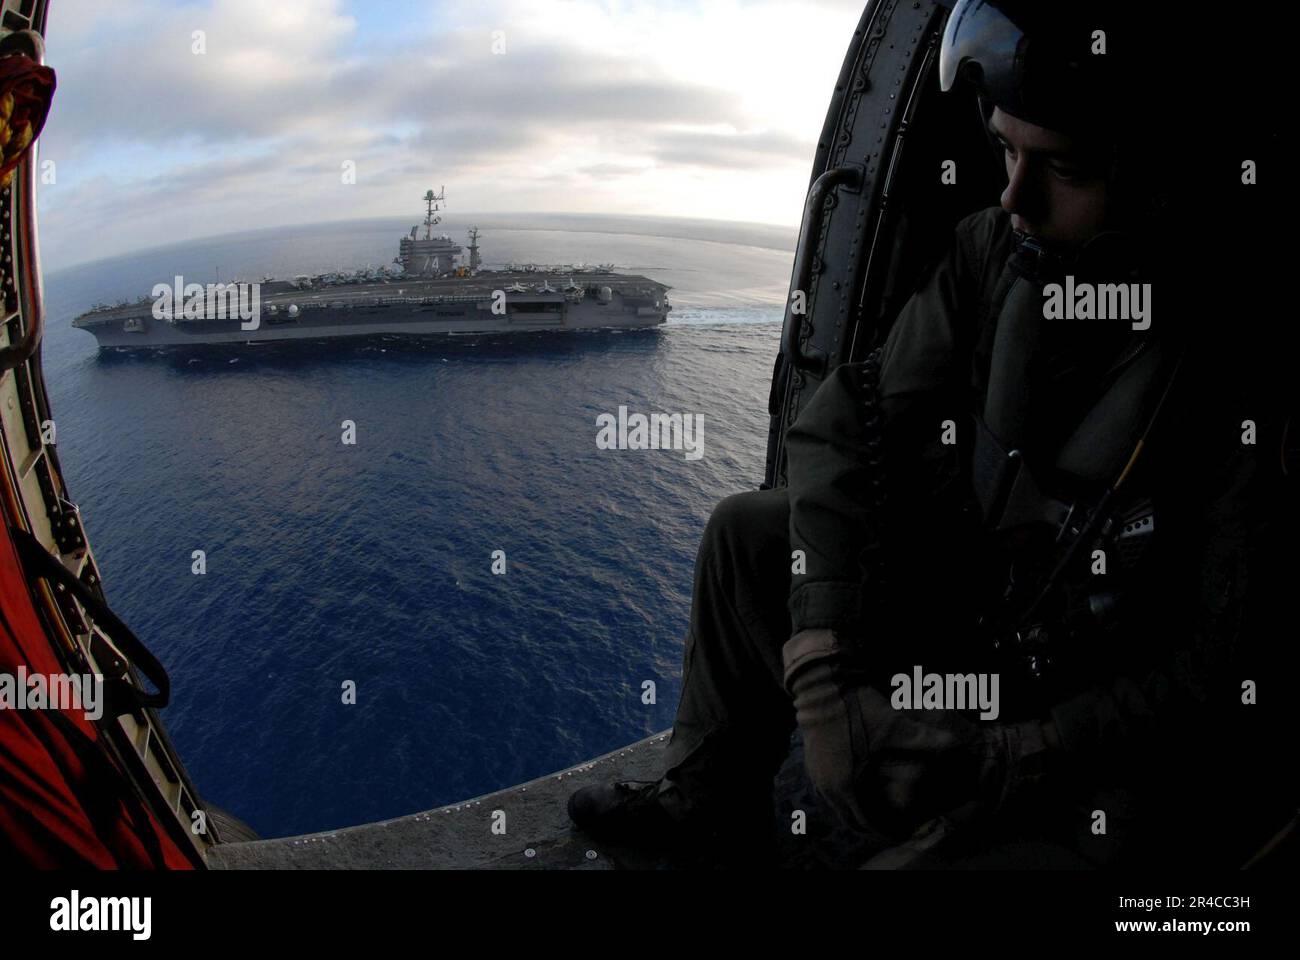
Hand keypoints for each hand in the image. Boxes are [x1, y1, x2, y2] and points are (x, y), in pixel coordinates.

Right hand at [782, 630, 977, 836]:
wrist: (825, 688)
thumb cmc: (861, 709)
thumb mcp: (898, 725)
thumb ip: (929, 740)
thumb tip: (959, 746)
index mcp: (851, 787)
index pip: (872, 825)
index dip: (891, 831)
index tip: (906, 832)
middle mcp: (832, 789)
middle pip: (855, 823)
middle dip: (875, 828)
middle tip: (895, 826)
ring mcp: (819, 779)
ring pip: (841, 811)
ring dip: (860, 814)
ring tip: (880, 812)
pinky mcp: (813, 768)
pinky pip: (831, 797)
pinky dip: (847, 800)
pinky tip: (861, 790)